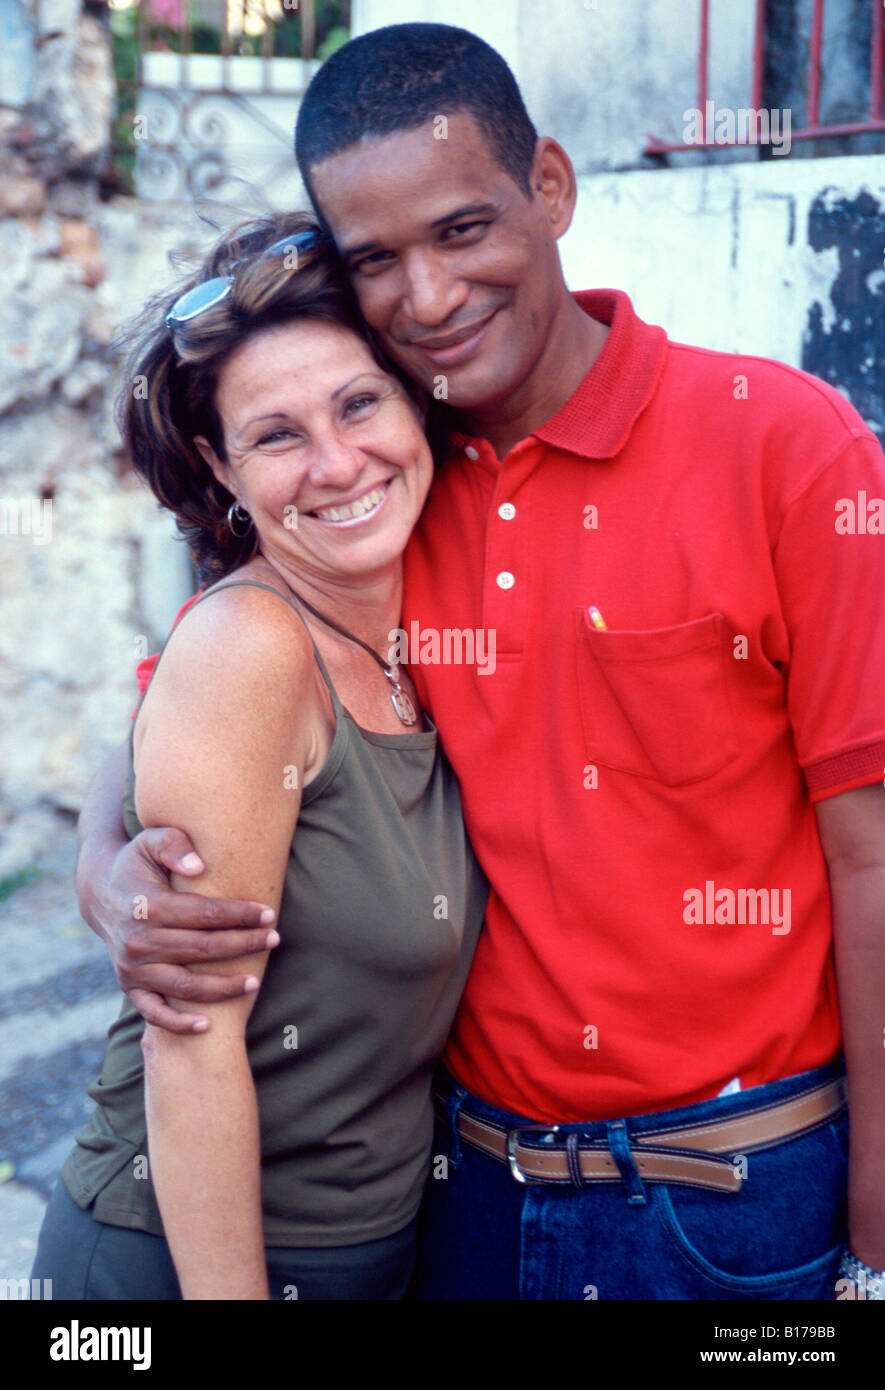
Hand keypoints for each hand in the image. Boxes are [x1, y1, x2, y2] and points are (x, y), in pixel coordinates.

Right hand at [80, 826, 278, 1033]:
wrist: (100, 893)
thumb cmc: (138, 863)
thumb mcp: (152, 841)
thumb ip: (174, 845)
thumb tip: (198, 866)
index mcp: (148, 906)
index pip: (205, 914)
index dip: (240, 915)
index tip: (268, 914)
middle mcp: (138, 941)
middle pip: (202, 949)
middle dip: (243, 945)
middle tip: (274, 940)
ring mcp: (132, 968)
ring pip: (185, 986)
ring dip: (222, 988)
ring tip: (254, 982)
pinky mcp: (130, 985)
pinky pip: (154, 1012)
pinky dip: (178, 1023)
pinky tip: (207, 1025)